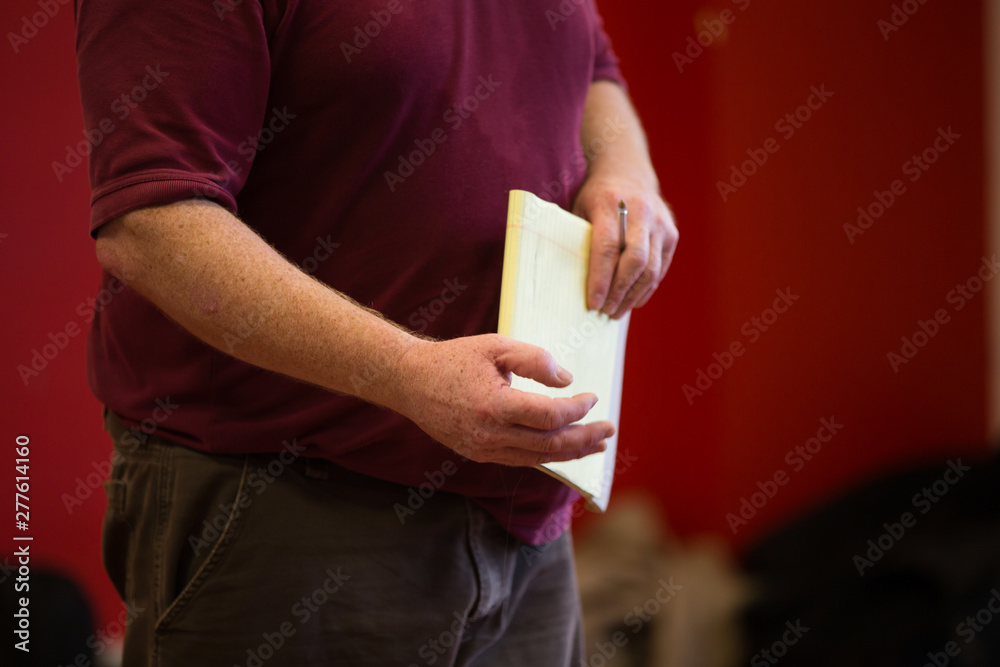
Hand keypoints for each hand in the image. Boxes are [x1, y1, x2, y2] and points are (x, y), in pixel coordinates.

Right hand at [390, 335, 613, 465]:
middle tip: (610, 430)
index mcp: (495, 406)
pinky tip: (563, 449)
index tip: (593, 396)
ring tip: (596, 445)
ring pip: (539, 458)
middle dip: (585, 438)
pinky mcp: (479, 455)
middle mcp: (490, 435)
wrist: (411, 382)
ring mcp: (484, 450)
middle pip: (551, 445)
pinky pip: (521, 460)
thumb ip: (534, 360)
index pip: (551, 416)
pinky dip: (547, 456)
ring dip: (572, 453)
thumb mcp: (496, 346)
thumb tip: (567, 381)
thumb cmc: (454, 359)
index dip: (578, 408)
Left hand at [573, 176, 677, 317]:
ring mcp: (659, 222)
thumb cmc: (596, 197)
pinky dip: (646, 288)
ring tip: (617, 311)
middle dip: (619, 292)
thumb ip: (579, 239)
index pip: (606, 248)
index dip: (600, 280)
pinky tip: (632, 300)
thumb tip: (569, 282)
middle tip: (606, 311)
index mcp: (610, 203)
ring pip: (651, 269)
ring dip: (633, 295)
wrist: (627, 171)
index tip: (593, 303)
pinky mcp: (671, 233)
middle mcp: (640, 211)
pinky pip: (661, 268)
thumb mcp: (580, 210)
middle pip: (634, 261)